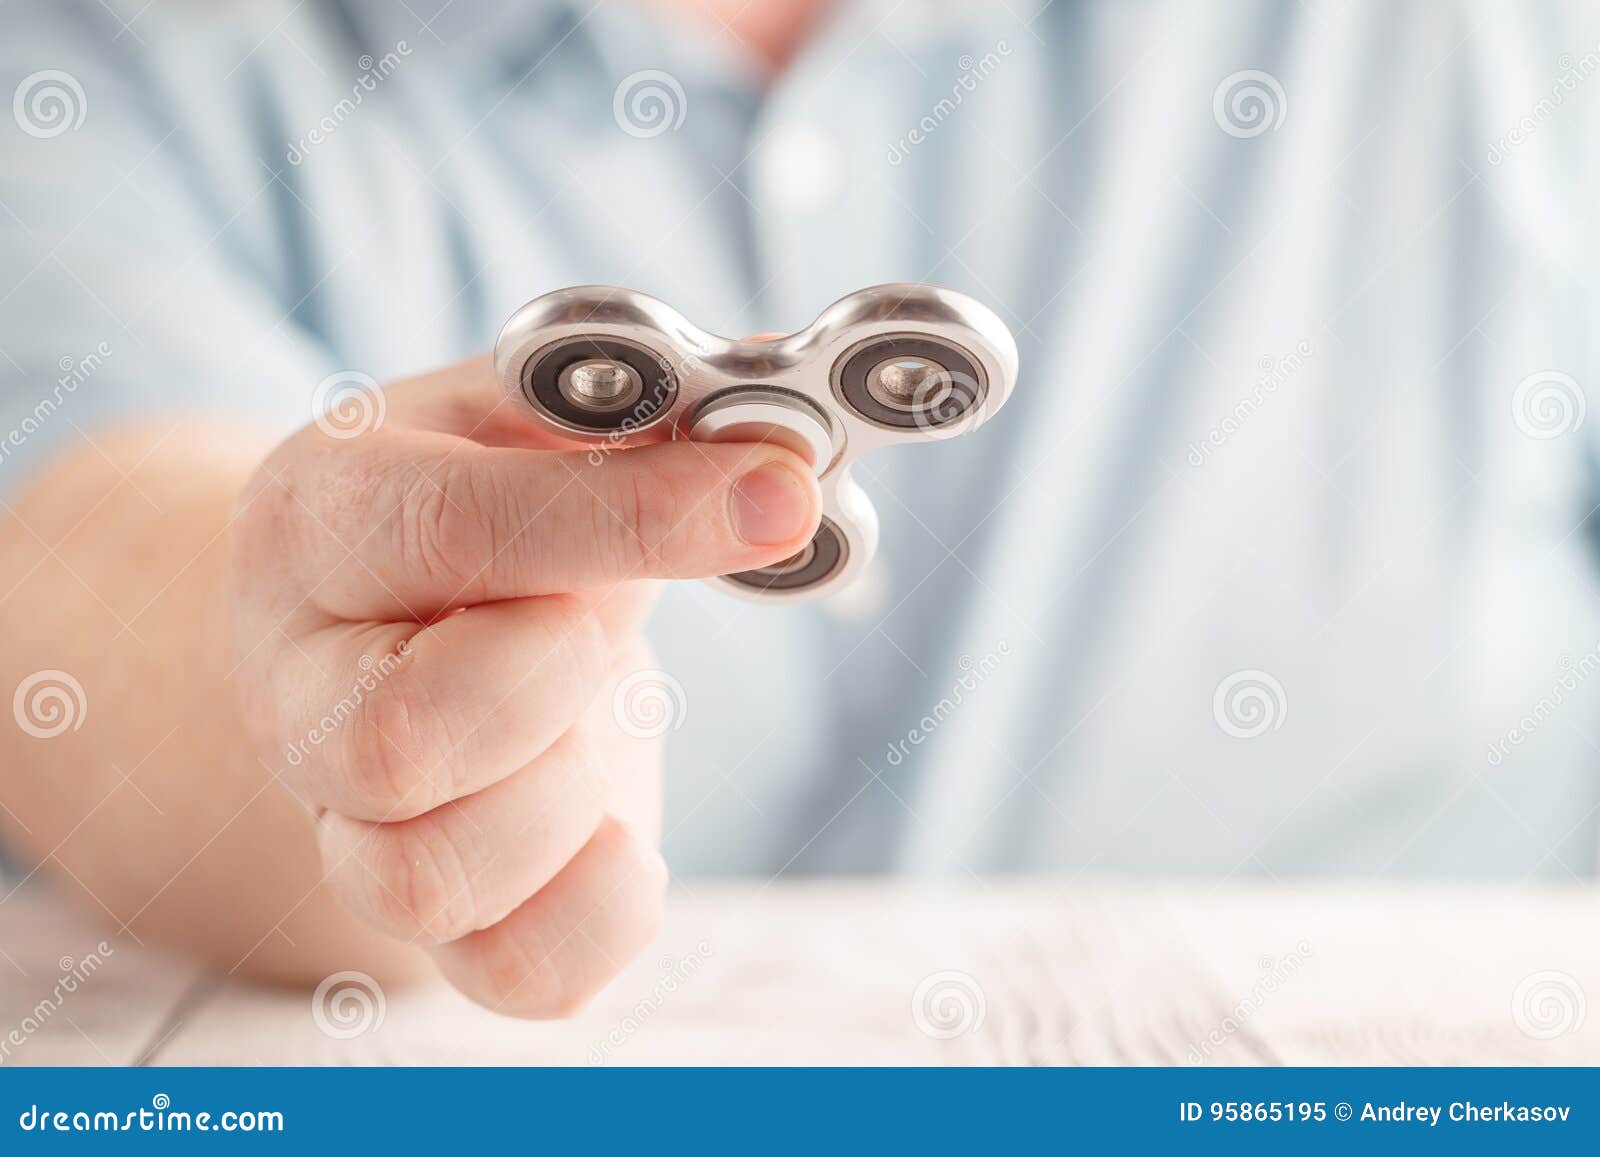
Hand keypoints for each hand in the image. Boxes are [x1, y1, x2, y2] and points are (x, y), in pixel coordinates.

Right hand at [227, 355, 819, 1015]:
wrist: (418, 613)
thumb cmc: (490, 503)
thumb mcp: (538, 425)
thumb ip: (647, 425)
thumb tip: (787, 459)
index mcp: (320, 524)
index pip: (449, 532)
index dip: (633, 520)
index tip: (777, 500)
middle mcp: (303, 689)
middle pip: (394, 744)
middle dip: (553, 679)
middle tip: (594, 627)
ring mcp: (351, 825)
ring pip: (423, 881)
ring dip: (566, 798)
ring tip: (586, 718)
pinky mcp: (440, 922)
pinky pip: (511, 976)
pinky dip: (603, 912)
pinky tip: (618, 826)